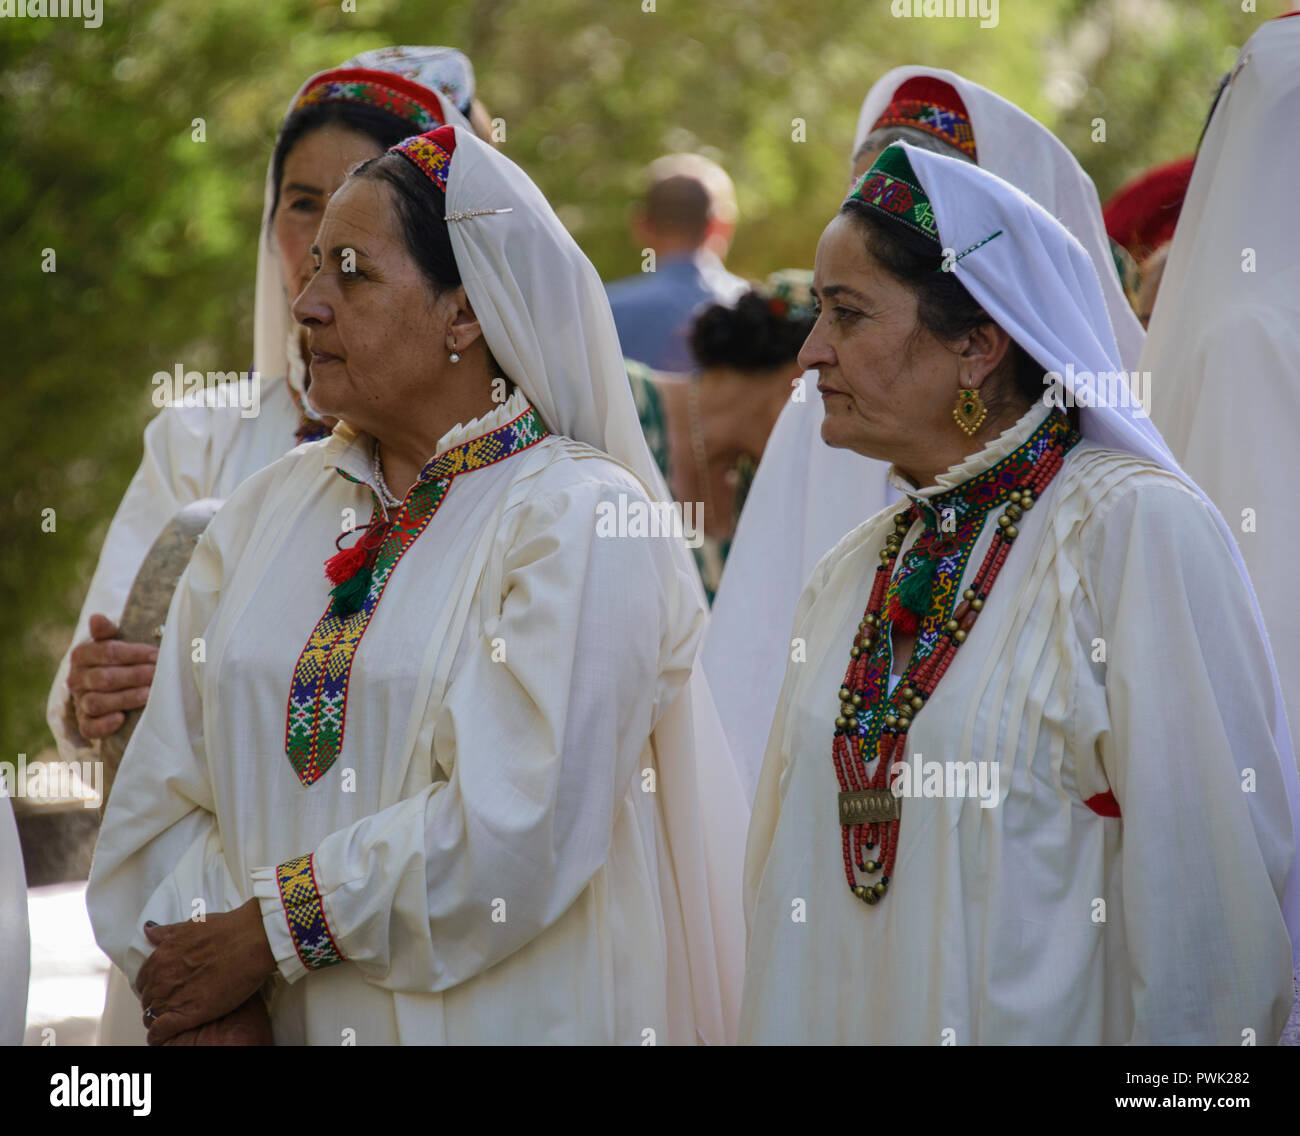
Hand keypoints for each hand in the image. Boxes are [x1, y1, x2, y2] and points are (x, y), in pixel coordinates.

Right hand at [67, 614, 157, 739]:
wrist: (109, 685)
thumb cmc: (117, 660)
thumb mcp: (114, 642)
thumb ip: (107, 631)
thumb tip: (96, 618)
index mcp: (82, 655)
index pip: (107, 652)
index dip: (134, 653)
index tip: (156, 655)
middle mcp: (77, 679)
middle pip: (104, 678)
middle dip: (134, 676)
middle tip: (157, 674)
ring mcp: (80, 701)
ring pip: (97, 702)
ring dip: (125, 698)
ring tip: (149, 694)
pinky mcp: (85, 722)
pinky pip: (89, 727)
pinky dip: (104, 725)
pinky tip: (121, 719)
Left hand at [138, 899, 276, 1045]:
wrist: (251, 940)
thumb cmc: (227, 930)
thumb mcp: (191, 925)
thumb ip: (167, 932)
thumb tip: (149, 930)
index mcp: (161, 957)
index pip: (145, 979)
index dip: (154, 983)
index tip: (165, 986)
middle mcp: (162, 977)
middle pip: (149, 997)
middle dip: (157, 1000)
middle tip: (174, 1001)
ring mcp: (173, 996)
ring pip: (152, 1014)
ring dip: (159, 1016)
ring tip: (174, 1016)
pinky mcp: (187, 1014)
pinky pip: (161, 1030)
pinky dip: (159, 1034)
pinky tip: (164, 1034)